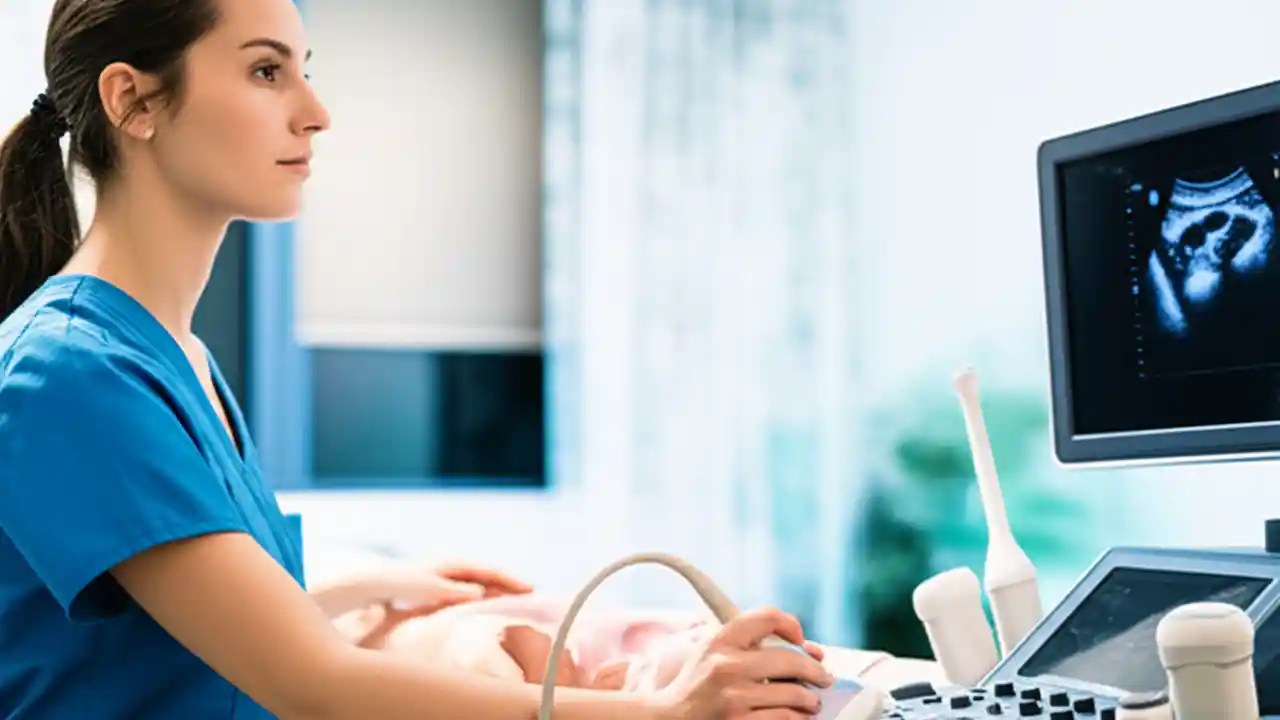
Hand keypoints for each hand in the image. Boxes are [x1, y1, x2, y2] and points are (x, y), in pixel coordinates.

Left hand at [369, 562, 533, 612]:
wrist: (382, 583)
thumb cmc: (405, 585)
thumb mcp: (432, 588)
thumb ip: (456, 591)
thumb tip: (481, 591)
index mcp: (457, 565)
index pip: (491, 573)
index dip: (511, 581)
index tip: (530, 589)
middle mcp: (457, 567)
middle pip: (490, 575)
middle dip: (511, 583)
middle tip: (532, 593)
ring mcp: (452, 574)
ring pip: (483, 581)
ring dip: (500, 588)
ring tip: (518, 597)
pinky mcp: (446, 584)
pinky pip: (473, 587)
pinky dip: (486, 592)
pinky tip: (491, 600)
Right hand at [654, 607, 833, 719]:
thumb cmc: (699, 687)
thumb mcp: (713, 653)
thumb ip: (751, 644)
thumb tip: (812, 650)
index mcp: (720, 641)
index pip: (767, 616)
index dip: (791, 625)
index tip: (800, 640)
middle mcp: (726, 666)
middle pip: (792, 659)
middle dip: (816, 671)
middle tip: (823, 678)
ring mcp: (734, 698)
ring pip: (795, 694)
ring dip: (811, 700)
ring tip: (811, 702)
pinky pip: (786, 719)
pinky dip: (798, 719)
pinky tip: (796, 717)